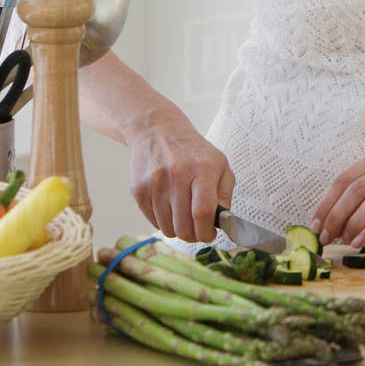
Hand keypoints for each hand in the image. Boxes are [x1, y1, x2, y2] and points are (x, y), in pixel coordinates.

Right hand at [127, 113, 234, 242]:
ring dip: (178, 229)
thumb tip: (222, 222)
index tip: (209, 234)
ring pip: (168, 228)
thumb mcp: (220, 164)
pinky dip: (163, 221)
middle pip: (184, 226)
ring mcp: (155, 183)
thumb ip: (225, 194)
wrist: (158, 130)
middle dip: (193, 235)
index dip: (207, 232)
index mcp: (202, 169)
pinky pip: (153, 221)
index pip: (202, 212)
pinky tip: (169, 207)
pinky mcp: (139, 189)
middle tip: (197, 228)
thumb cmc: (193, 151)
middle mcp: (177, 175)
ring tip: (182, 214)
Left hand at [311, 151, 364, 251]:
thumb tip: (319, 224)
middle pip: (356, 189)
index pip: (343, 179)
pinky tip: (358, 243)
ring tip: (345, 239)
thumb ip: (348, 205)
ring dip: (353, 223)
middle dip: (336, 215)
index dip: (326, 203)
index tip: (315, 225)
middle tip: (326, 236)